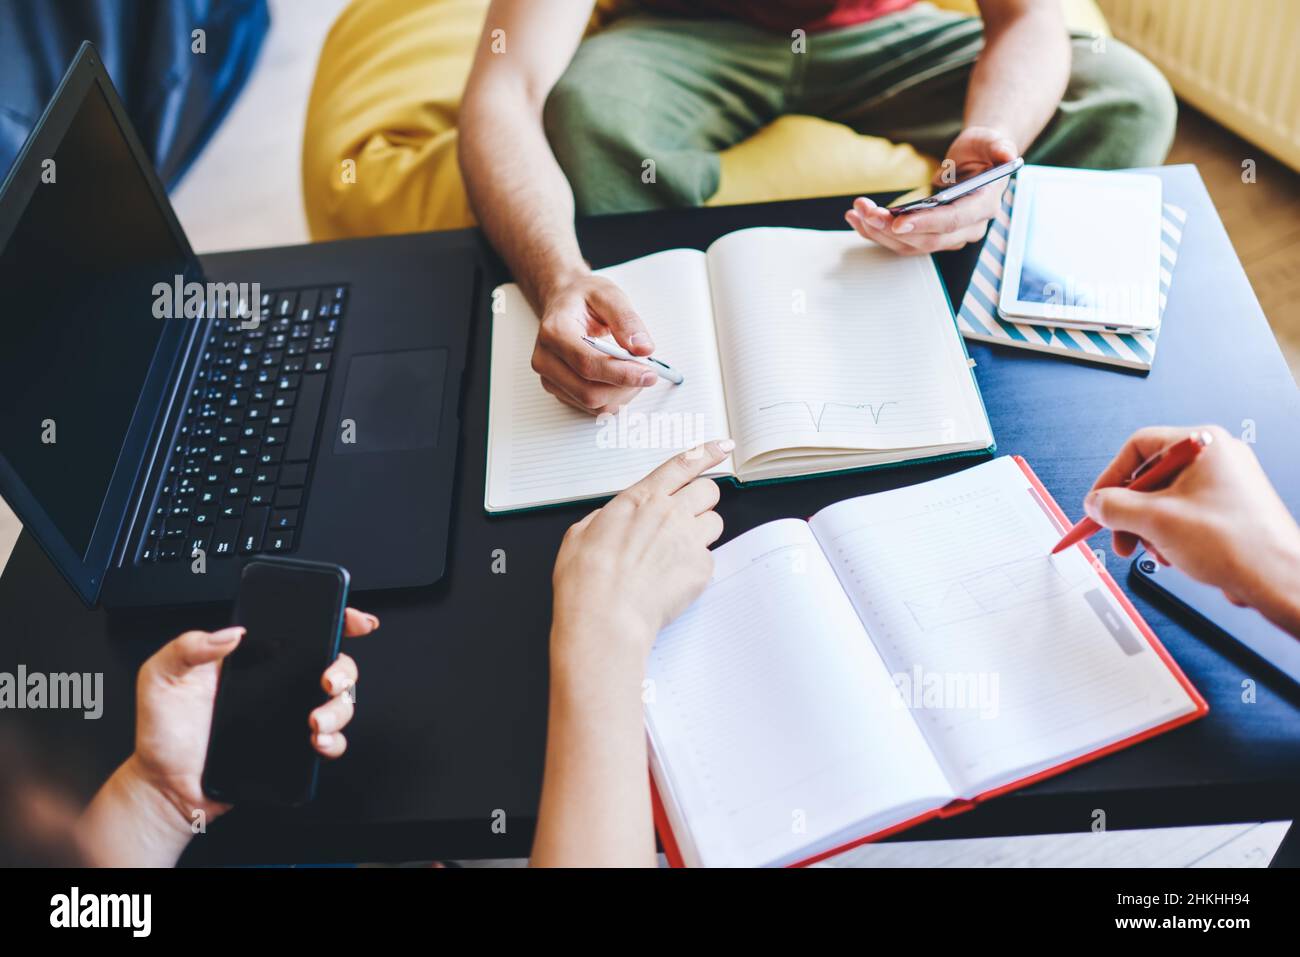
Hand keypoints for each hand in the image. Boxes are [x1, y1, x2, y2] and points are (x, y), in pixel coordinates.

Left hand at [131, 607, 378, 826]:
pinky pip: (332, 742)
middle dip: (344, 670)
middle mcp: (279, 684)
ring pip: (341, 703)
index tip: (354, 620)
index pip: (303, 630)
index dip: (337, 620)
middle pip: (335, 665)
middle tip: (327, 680)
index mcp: (254, 659)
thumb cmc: (163, 731)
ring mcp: (289, 715)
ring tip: (314, 722)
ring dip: (339, 709)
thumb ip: (188, 646)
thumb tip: (229, 633)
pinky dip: (334, 742)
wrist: (164, 785)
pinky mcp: (294, 747)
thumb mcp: (160, 676)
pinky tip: (317, 742)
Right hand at [533, 272, 658, 414]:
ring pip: (592, 404)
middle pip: (589, 392)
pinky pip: (591, 407)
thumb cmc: (583, 299)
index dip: (622, 373)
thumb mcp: (608, 295)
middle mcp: (546, 359)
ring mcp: (550, 378)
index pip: (588, 364)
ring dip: (621, 393)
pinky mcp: (559, 390)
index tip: (649, 373)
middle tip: (646, 371)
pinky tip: (619, 377)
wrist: (564, 302)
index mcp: (554, 331)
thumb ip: (627, 320)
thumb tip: (643, 348)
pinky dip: (613, 397)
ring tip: (632, 370)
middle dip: (625, 386)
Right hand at [550, 440, 731, 672]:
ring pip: (715, 522)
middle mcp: (670, 512)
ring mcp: (689, 539)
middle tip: (686, 517)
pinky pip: (709, 558)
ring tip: (675, 554)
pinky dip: (695, 567)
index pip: (683, 464)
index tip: (722, 447)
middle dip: (702, 500)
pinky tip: (671, 580)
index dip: (706, 452)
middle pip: (709, 490)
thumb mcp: (580, 534)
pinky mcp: (701, 568)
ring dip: (701, 533)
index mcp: (641, 499)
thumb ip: (604, 518)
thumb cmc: (586, 579)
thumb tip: (611, 520)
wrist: (605, 616)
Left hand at [845, 126, 1017, 254]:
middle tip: (866, 211)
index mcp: (983, 207)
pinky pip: (902, 243)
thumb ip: (999, 147)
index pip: (953, 221)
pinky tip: (858, 220)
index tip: (898, 222)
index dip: (926, 223)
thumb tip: (1007, 155)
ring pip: (910, 245)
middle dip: (892, 228)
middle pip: (927, 238)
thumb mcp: (991, 141)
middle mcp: (968, 228)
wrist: (978, 161)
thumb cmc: (983, 151)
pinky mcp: (930, 236)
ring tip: (856, 212)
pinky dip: (877, 233)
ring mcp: (948, 237)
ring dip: (879, 232)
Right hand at [1083, 426, 1299, 632]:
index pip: (1138, 447)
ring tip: (1154, 549)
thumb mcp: (1156, 520)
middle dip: (1130, 512)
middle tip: (1120, 535)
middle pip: (1150, 477)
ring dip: (1149, 528)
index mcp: (1203, 445)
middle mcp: (1216, 459)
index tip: (1098, 502)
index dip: (1111, 476)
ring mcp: (1224, 484)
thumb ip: (1115, 507)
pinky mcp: (1227, 509)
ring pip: (1165, 500)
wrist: (1279, 578)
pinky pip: (1184, 514)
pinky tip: (1173, 554)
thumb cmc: (1238, 542)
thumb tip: (1096, 503)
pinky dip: (1170, 534)